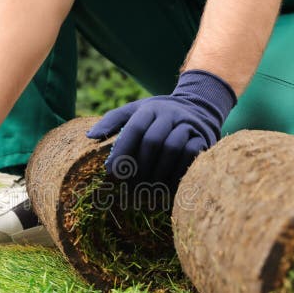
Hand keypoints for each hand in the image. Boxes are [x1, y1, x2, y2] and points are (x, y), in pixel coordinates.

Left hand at [86, 70, 235, 187]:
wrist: (199, 106)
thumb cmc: (158, 115)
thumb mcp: (135, 110)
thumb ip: (112, 121)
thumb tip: (90, 136)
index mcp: (150, 108)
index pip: (134, 128)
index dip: (122, 151)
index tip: (112, 173)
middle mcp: (170, 114)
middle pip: (153, 140)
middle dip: (140, 165)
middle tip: (131, 185)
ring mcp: (188, 125)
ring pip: (172, 148)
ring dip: (158, 170)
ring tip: (148, 186)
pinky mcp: (203, 138)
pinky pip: (190, 155)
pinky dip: (177, 171)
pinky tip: (167, 184)